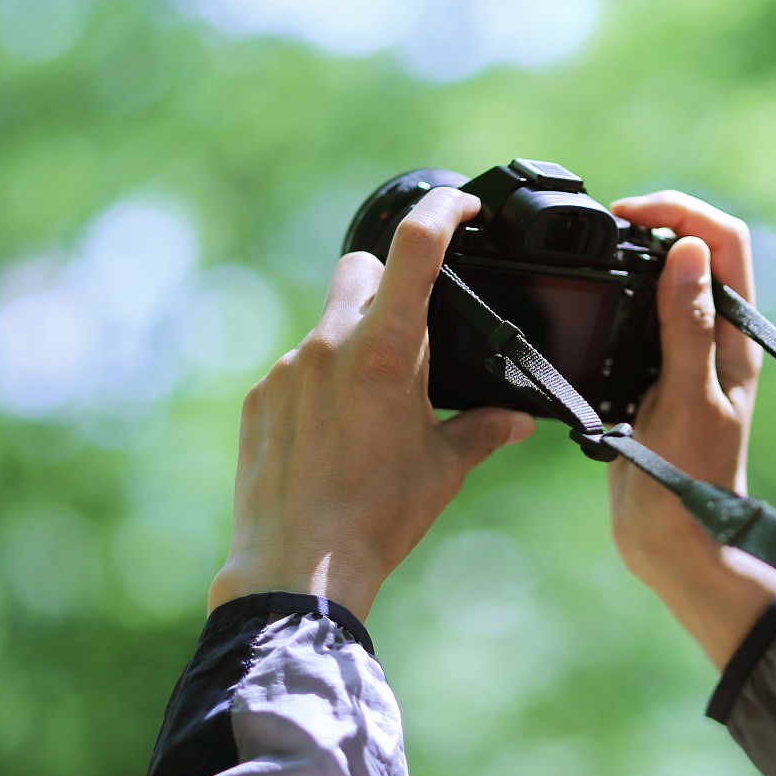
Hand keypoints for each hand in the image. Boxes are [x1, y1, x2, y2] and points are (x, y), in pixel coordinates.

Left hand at [208, 188, 534, 618]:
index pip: (416, 246)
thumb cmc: (377, 518)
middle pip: (362, 269)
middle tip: (414, 337)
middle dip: (391, 285)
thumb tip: (515, 418)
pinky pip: (297, 371)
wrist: (297, 568)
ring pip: (328, 326)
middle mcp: (330, 345)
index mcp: (387, 351)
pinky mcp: (260, 399)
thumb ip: (483, 430)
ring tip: (373, 411)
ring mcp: (288, 370)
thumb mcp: (444, 469)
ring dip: (354, 345)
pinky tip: (335, 438)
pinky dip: (322, 387)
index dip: (444, 210)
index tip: (464, 207)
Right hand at [606, 193, 775, 666]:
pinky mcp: (647, 381)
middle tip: (604, 231)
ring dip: (629, 265)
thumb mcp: (688, 398)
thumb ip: (686, 326)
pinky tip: (586, 318)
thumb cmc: (693, 481)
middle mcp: (712, 340)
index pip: (724, 241)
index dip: (681, 211)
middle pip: (691, 252)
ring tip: (592, 264)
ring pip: (658, 286)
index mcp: (732, 337)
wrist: (672, 544)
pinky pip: (630, 326)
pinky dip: (610, 309)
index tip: (630, 215)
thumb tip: (688, 249)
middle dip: (651, 226)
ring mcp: (679, 360)